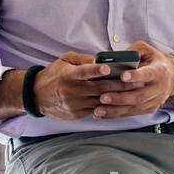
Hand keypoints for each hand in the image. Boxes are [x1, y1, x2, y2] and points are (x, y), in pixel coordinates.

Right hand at [32, 51, 147, 121]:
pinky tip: (121, 102)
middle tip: (137, 81)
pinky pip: (96, 110)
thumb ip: (84, 60)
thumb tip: (103, 60)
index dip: (96, 70)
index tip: (109, 68)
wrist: (37, 96)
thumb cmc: (54, 75)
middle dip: (120, 85)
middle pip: (99, 89)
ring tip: (134, 92)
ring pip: (101, 101)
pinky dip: (108, 106)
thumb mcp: (65, 61)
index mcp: (68, 75)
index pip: (84, 72)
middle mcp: (72, 91)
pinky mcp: (77, 114)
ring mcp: (74, 104)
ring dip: (118, 97)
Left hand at [91, 41, 173, 119]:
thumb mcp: (145, 50)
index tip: (122, 76)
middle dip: (120, 97)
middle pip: (140, 95)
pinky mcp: (150, 108)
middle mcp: (159, 87)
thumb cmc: (153, 60)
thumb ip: (131, 52)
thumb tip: (113, 59)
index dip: (135, 76)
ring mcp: (155, 100)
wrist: (172, 76)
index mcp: (159, 70)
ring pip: (135, 107)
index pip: (148, 74)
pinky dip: (116, 114)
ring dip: (115, 110)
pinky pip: (132, 113)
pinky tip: (102, 114)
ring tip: (98, 110)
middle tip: (103, 97)